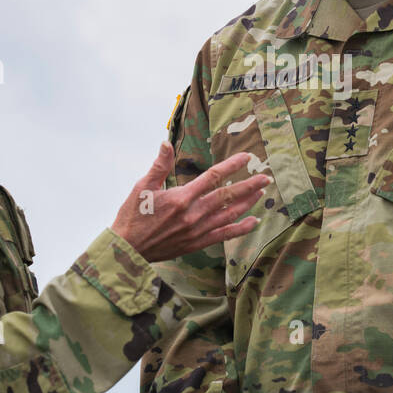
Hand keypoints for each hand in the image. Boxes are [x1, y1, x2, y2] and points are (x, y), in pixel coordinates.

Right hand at [112, 144, 269, 262]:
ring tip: (261, 193)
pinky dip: (240, 229)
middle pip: (227, 196)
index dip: (232, 165)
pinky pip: (223, 235)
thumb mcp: (142, 187)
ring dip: (247, 203)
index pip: (213, 176)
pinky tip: (253, 222)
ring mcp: (197, 230)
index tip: (247, 157)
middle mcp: (193, 214)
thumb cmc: (132, 216)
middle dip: (249, 185)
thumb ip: (159, 166)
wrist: (128, 248)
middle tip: (265, 177)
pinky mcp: (196, 243)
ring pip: (229, 215)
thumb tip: (166, 143)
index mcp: (181, 197)